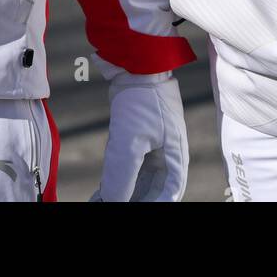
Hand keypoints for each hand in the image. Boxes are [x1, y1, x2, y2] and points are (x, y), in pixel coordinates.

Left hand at [89, 58, 188, 201]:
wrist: (136, 66)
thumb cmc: (142, 99)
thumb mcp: (131, 139)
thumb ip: (123, 174)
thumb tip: (113, 201)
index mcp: (175, 157)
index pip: (168, 194)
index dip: (153, 205)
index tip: (132, 211)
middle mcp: (167, 155)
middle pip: (152, 190)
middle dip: (134, 201)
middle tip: (113, 207)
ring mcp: (152, 147)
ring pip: (138, 180)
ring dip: (122, 193)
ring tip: (101, 203)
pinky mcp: (138, 139)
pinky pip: (129, 167)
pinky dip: (117, 179)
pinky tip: (101, 192)